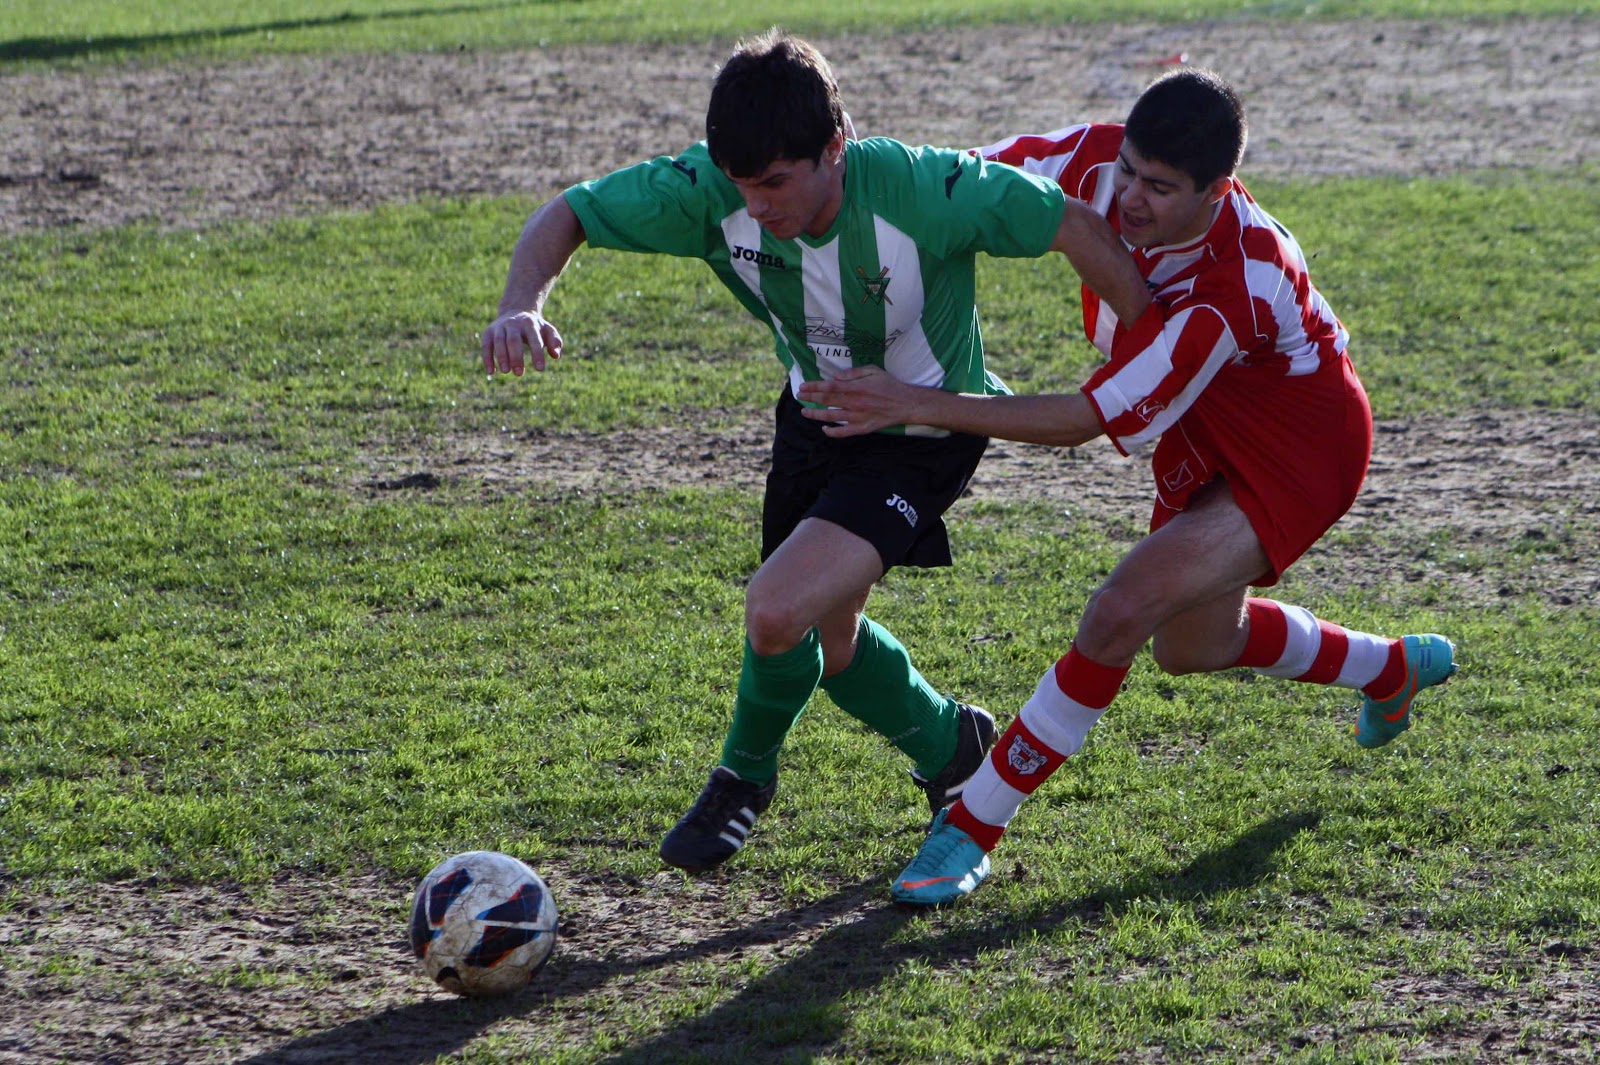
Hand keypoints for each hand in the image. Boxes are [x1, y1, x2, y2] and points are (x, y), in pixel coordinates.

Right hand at [481, 310, 563, 376]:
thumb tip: (556, 355)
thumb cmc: (535, 327)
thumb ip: (555, 341)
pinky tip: (491, 372)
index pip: (534, 339)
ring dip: (501, 357)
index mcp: (529, 323)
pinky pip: (486, 345)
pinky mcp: (488, 332)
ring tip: (506, 372)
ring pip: (498, 341)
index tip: (540, 369)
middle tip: (519, 374)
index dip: (537, 354)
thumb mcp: (548, 330)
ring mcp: (499, 327)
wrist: (516, 310)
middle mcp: (513, 323)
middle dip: (516, 357)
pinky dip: (487, 358)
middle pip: (513, 340)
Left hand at [795, 366, 919, 437]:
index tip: (803, 386)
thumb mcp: (873, 371)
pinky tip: (824, 429)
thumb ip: (854, 373)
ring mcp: (858, 417)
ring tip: (804, 413)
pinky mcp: (863, 428)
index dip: (814, 387)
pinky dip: (832, 432)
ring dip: (816, 415)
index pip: (829, 387)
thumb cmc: (889, 385)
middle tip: (799, 396)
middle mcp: (855, 403)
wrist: (906, 404)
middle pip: (827, 401)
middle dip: (810, 398)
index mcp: (856, 387)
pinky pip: (844, 433)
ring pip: (831, 417)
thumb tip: (836, 377)